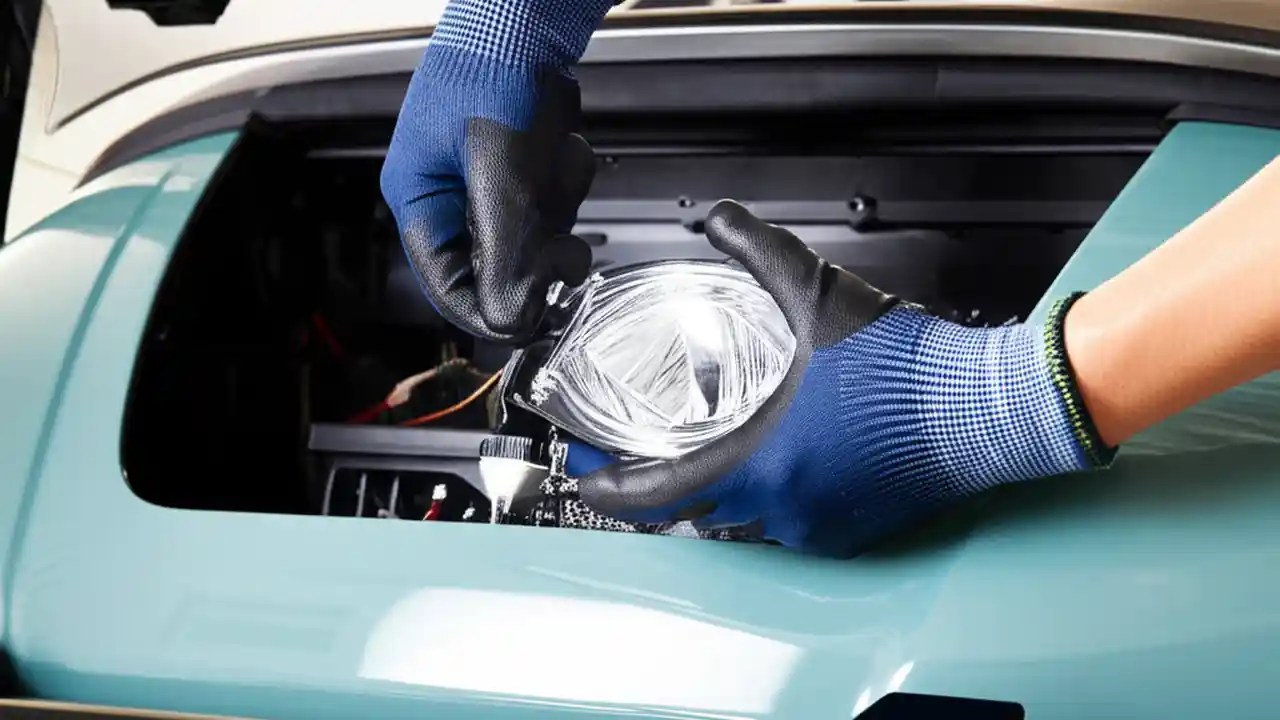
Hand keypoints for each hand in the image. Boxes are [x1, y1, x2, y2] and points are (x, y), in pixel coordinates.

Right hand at [380, 0, 614, 341]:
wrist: (530, 16)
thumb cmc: (497, 75)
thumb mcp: (503, 177)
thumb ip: (505, 254)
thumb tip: (510, 320)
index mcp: (419, 200)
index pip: (447, 288)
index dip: (491, 312)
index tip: (533, 322)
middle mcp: (447, 196)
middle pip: (496, 266)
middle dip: (535, 247)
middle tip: (562, 245)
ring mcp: (485, 180)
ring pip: (530, 236)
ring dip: (555, 206)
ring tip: (554, 163)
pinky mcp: (520, 166)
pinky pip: (550, 203)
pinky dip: (565, 181)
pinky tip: (561, 148)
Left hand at [575, 201, 1115, 557]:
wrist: (983, 408)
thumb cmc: (902, 365)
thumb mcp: (816, 295)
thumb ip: (757, 251)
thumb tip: (717, 219)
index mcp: (760, 460)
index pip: (657, 495)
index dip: (612, 489)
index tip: (587, 478)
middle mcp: (782, 506)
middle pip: (693, 515)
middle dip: (662, 492)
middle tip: (641, 462)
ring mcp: (817, 527)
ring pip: (742, 525)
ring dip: (718, 498)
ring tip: (706, 460)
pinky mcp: (851, 534)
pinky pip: (790, 530)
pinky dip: (772, 506)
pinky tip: (778, 472)